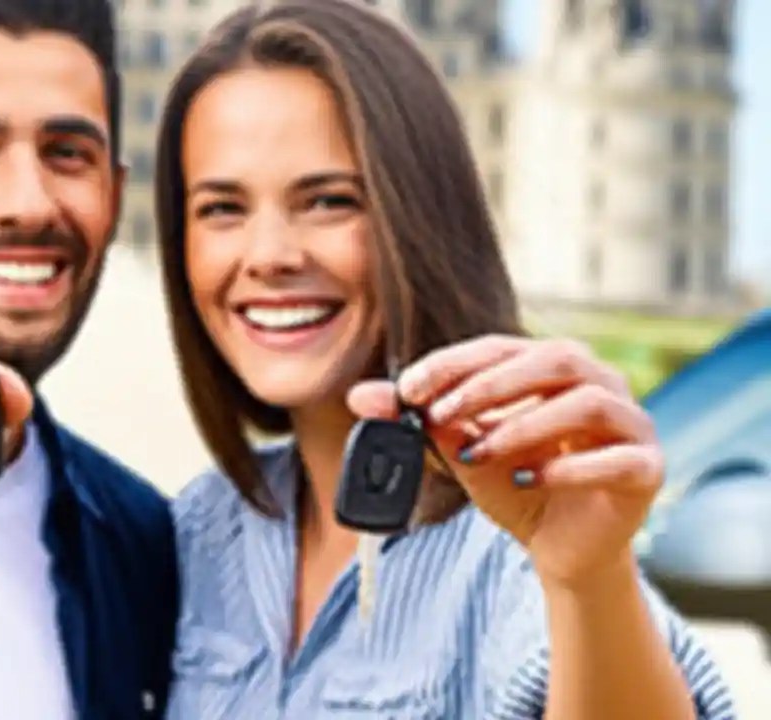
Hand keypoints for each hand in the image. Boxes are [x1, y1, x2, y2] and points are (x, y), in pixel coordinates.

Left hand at [348, 335, 661, 588]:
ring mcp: (632, 423)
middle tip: (439, 414)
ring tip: (477, 454)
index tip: (408, 390)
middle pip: (553, 359)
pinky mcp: (648, 467)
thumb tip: (361, 397)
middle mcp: (600, 382)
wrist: (560, 545)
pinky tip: (527, 480)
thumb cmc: (514, 483)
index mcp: (552, 366)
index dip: (454, 363)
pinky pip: (618, 458)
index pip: (502, 347)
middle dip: (490, 385)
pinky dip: (569, 468)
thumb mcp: (459, 451)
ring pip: (587, 402)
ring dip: (524, 426)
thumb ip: (419, 421)